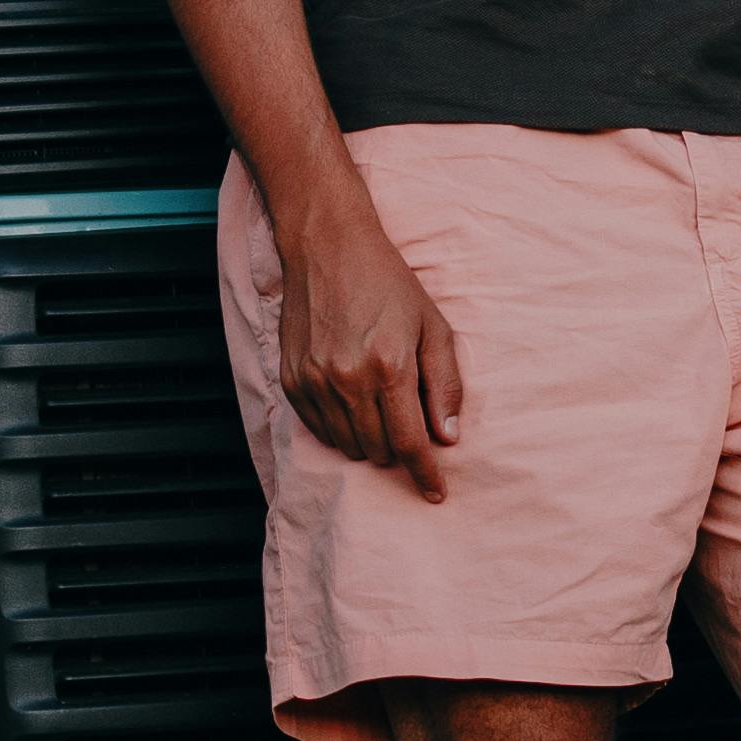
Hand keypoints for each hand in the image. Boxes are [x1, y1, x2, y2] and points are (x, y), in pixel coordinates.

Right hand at [276, 187, 465, 495]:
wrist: (327, 247)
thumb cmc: (388, 283)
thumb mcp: (432, 325)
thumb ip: (444, 384)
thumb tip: (447, 437)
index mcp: (389, 367)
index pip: (411, 443)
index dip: (426, 474)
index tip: (437, 493)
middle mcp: (348, 380)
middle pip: (378, 450)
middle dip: (400, 451)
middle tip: (409, 428)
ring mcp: (315, 383)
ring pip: (348, 446)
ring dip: (370, 442)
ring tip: (381, 412)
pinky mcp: (292, 381)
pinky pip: (320, 431)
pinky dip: (341, 430)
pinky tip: (352, 405)